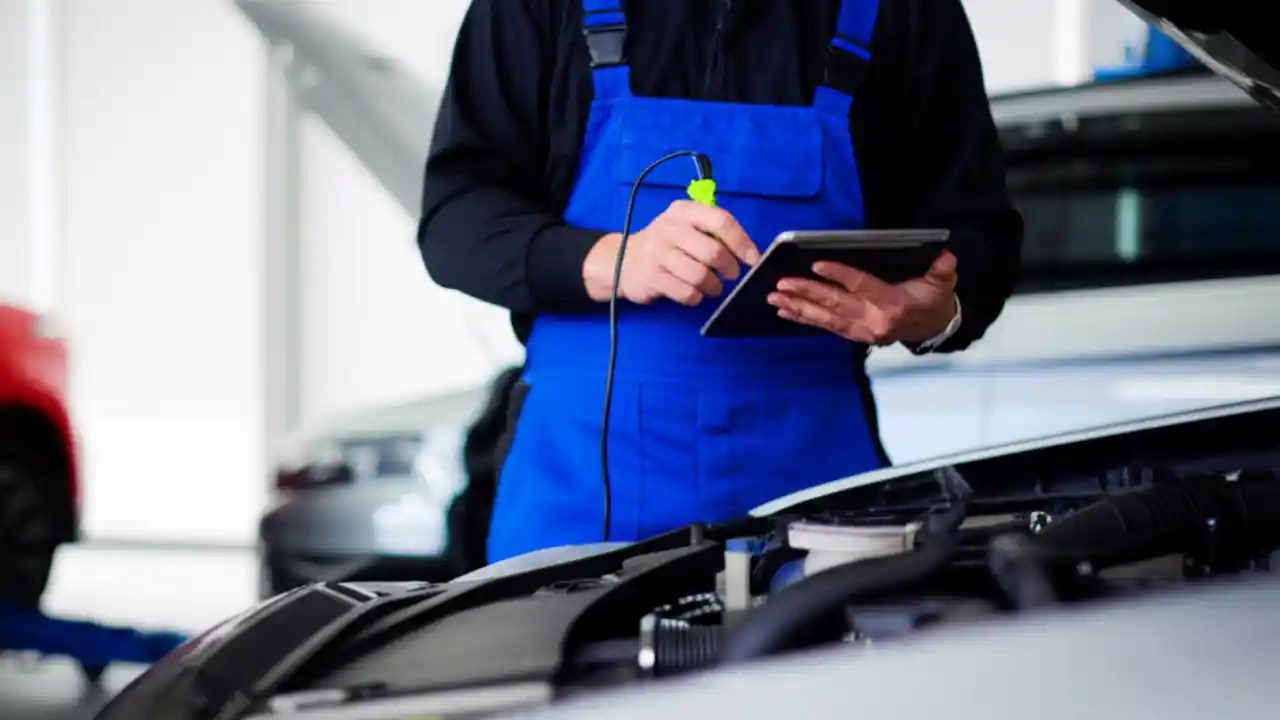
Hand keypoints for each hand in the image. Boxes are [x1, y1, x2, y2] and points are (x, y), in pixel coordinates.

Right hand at [583, 201, 760, 305]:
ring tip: (712, 287)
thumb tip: (749, 252)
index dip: (742, 242)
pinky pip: (686, 292)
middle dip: (729, 268)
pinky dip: (696, 297)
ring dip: (713, 286)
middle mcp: (669, 228)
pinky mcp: (651, 277)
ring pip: (700, 275)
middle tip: (730, 275)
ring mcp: (658, 253)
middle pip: (713, 252)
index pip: (721, 221)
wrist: (624, 260)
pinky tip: (694, 293)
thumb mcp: (686, 227)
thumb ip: (714, 232)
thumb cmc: (667, 244)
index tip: (752, 259)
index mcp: (684, 211)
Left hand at [768, 251, 958, 345]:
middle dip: (807, 293)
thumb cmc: (933, 300)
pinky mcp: (853, 335)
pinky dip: (804, 319)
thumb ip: (942, 270)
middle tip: (782, 284)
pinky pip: (825, 327)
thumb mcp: (943, 283)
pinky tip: (785, 311)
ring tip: (775, 298)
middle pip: (835, 303)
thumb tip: (944, 256)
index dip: (839, 275)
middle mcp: (872, 320)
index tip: (817, 264)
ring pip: (825, 318)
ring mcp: (861, 330)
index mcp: (892, 304)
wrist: (933, 328)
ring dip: (798, 307)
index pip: (861, 286)